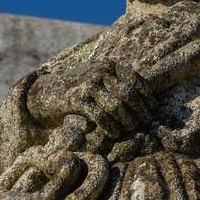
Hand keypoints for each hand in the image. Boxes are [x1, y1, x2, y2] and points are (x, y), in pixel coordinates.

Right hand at [27, 62, 152, 142]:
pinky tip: (115, 134)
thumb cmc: (79, 89)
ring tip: (130, 129)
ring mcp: (88, 84)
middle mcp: (100, 72)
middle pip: (128, 93)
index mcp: (108, 65)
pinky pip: (101, 116)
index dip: (146, 95)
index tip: (153, 108)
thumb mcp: (98, 78)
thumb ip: (117, 83)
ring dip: (127, 120)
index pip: (135, 79)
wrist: (47, 91)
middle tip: (144, 122)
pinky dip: (111, 126)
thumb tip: (144, 99)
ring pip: (116, 105)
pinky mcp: (78, 99)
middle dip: (139, 110)